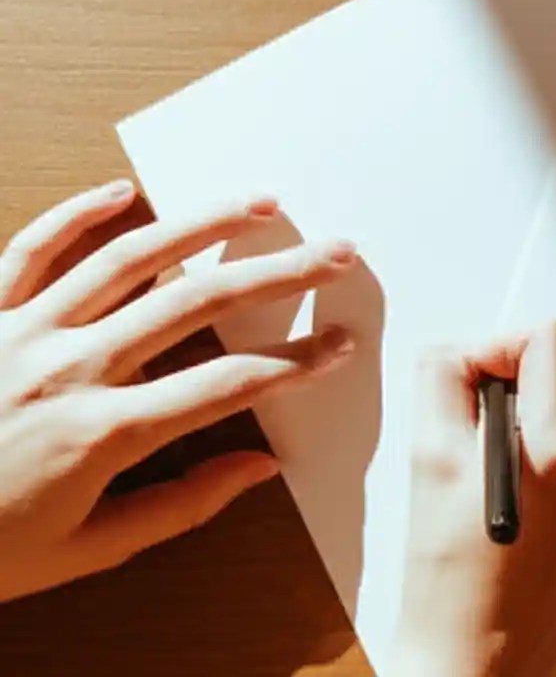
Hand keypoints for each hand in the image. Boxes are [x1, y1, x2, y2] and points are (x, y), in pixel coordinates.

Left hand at [0, 179, 356, 601]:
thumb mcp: (90, 547)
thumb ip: (182, 505)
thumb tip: (258, 468)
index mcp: (102, 432)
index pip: (228, 386)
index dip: (296, 363)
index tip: (339, 346)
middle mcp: (67, 368)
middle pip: (196, 305)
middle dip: (277, 275)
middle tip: (330, 254)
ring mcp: (20, 331)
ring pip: (126, 259)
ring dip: (199, 226)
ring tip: (256, 205)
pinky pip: (31, 248)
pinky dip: (78, 214)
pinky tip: (124, 192)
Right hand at [392, 322, 555, 676]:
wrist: (474, 662)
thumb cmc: (445, 581)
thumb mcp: (428, 462)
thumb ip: (444, 384)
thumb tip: (462, 355)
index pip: (554, 340)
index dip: (505, 344)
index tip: (477, 375)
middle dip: (530, 372)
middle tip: (484, 411)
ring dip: (547, 410)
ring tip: (501, 456)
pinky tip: (525, 489)